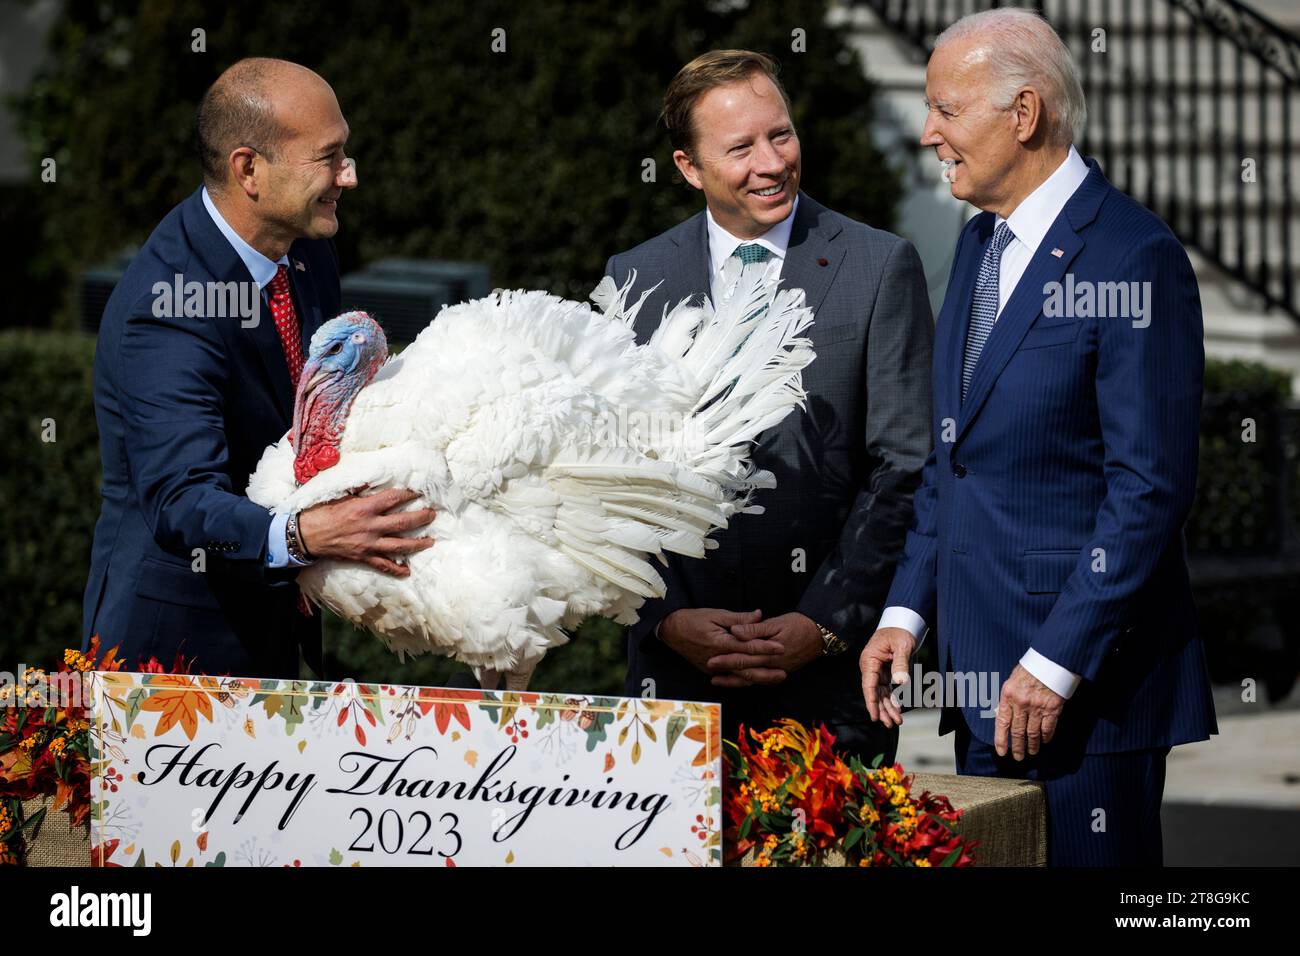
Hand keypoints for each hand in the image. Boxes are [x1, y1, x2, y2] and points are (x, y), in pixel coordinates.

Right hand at [297, 487, 435, 576]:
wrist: (307, 535)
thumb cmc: (323, 513)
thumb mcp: (343, 496)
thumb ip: (362, 493)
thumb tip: (376, 485)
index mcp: (365, 508)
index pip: (394, 499)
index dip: (409, 495)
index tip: (419, 492)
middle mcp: (370, 526)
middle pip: (403, 523)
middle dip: (421, 518)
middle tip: (432, 514)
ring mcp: (368, 544)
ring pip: (399, 545)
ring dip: (417, 544)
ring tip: (430, 541)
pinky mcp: (363, 557)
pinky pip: (384, 565)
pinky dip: (396, 569)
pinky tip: (408, 571)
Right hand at [658, 608, 784, 683]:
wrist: (672, 631)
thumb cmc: (694, 619)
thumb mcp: (716, 614)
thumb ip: (739, 618)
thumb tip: (759, 615)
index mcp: (720, 642)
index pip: (748, 647)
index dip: (766, 647)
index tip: (781, 647)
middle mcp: (717, 659)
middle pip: (746, 666)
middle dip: (767, 669)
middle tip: (785, 671)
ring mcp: (713, 668)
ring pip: (740, 676)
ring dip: (759, 678)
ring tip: (776, 679)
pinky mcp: (710, 671)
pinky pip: (731, 678)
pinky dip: (745, 680)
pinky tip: (757, 681)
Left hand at [715, 612, 824, 687]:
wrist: (821, 635)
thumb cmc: (798, 625)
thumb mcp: (776, 623)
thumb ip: (754, 629)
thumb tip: (735, 631)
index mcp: (769, 652)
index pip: (743, 657)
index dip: (726, 659)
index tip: (711, 659)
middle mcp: (772, 664)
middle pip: (745, 670)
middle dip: (726, 671)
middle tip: (709, 670)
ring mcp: (777, 669)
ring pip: (752, 679)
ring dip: (734, 680)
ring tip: (717, 680)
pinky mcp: (781, 671)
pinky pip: (761, 679)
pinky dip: (748, 681)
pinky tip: (738, 680)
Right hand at [859, 626, 916, 727]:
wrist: (901, 623)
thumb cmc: (899, 632)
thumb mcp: (902, 646)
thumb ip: (900, 664)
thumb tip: (900, 682)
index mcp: (869, 660)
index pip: (868, 685)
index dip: (871, 702)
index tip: (875, 716)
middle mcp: (870, 667)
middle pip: (874, 693)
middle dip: (882, 709)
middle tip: (891, 724)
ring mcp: (877, 671)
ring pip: (880, 694)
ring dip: (888, 707)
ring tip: (896, 721)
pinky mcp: (885, 672)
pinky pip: (887, 689)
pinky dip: (892, 700)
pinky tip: (897, 709)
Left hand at [995, 664, 1064, 759]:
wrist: (1050, 661)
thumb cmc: (1030, 669)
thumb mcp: (1012, 681)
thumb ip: (1008, 699)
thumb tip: (1003, 716)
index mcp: (1008, 695)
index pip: (1001, 723)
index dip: (1001, 739)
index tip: (1001, 751)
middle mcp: (1021, 703)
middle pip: (1018, 731)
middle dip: (1017, 747)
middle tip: (1018, 757)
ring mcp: (1037, 707)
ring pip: (1033, 733)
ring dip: (1032, 745)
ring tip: (1031, 753)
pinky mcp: (1052, 709)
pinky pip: (1048, 728)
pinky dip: (1046, 737)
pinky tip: (1044, 742)